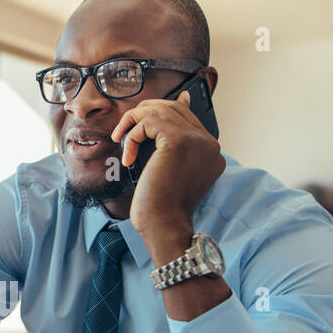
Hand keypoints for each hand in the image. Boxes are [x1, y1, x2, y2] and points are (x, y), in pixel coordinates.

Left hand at [111, 89, 225, 244]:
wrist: (164, 225)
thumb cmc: (163, 205)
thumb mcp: (171, 170)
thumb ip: (173, 143)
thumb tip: (168, 115)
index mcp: (211, 150)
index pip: (187, 116)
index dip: (160, 112)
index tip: (142, 114)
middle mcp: (209, 143)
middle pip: (174, 107)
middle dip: (145, 112)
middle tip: (126, 128)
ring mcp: (197, 140)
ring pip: (160, 109)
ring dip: (133, 121)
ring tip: (121, 139)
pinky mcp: (178, 141)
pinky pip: (147, 122)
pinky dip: (132, 136)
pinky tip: (128, 157)